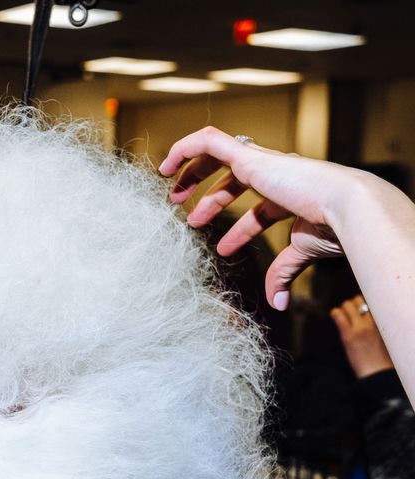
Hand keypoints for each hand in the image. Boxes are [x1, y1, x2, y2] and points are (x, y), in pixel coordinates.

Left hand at [158, 127, 358, 309]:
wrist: (346, 209)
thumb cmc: (334, 228)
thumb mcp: (302, 253)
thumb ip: (284, 272)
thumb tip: (277, 302)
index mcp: (291, 194)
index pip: (260, 208)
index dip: (238, 230)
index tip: (222, 249)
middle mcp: (276, 173)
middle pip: (236, 177)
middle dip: (210, 195)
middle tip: (188, 216)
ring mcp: (263, 162)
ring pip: (219, 157)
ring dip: (194, 175)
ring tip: (174, 198)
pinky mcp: (250, 157)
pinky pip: (210, 141)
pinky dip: (186, 148)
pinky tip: (168, 166)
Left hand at [330, 295, 393, 378]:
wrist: (378, 373)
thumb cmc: (381, 359)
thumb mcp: (384, 337)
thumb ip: (375, 326)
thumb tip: (364, 318)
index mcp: (384, 322)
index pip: (372, 302)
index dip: (363, 304)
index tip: (359, 308)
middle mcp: (373, 321)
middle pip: (359, 300)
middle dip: (352, 304)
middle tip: (349, 313)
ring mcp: (361, 327)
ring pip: (348, 305)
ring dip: (343, 309)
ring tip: (341, 315)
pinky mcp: (349, 335)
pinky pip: (339, 316)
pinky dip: (335, 313)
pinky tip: (334, 315)